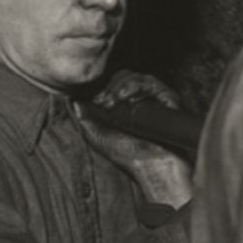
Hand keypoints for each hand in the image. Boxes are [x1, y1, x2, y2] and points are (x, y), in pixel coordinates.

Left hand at [78, 73, 193, 208]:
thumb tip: (72, 100)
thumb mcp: (98, 136)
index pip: (115, 83)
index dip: (106, 88)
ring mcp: (156, 99)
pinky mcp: (169, 99)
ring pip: (139, 77)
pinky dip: (141, 88)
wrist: (151, 166)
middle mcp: (141, 100)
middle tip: (108, 104)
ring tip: (119, 101)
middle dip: (113, 87)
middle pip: (126, 76)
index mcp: (126, 106)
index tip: (100, 102)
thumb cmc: (128, 155)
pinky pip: (154, 84)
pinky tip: (133, 102)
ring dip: (125, 86)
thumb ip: (85, 118)